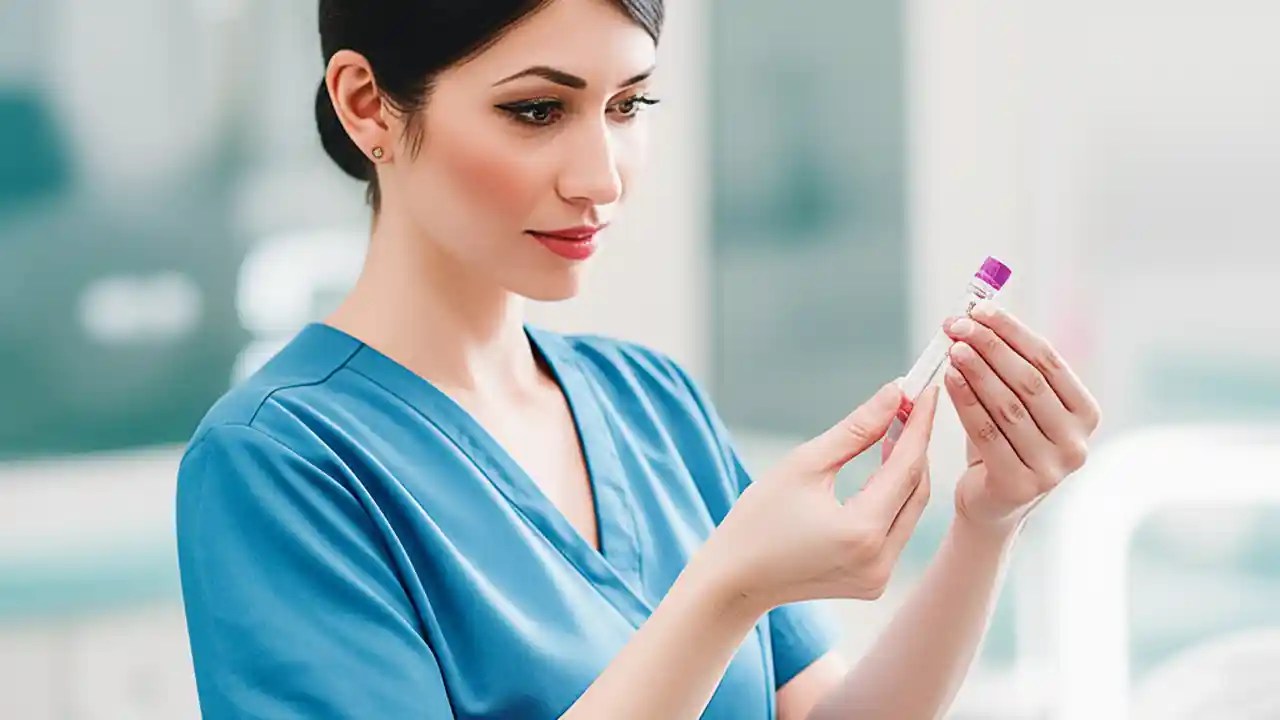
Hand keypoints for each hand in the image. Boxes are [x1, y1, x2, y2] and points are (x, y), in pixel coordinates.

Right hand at [705, 382, 940, 613]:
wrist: (736, 580)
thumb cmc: (759, 519)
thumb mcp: (804, 465)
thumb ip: (856, 429)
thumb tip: (894, 394)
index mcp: (862, 531)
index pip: (907, 466)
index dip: (920, 424)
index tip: (925, 390)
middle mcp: (880, 560)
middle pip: (917, 489)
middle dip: (916, 444)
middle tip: (908, 405)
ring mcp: (879, 576)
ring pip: (911, 510)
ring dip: (906, 470)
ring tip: (895, 429)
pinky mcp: (874, 582)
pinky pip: (897, 529)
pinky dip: (894, 497)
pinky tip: (882, 469)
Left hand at [942, 302, 1101, 534]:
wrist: (991, 502)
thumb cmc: (1004, 441)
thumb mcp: (1017, 403)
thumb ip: (1009, 364)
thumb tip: (978, 312)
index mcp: (1086, 413)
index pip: (1049, 361)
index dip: (1013, 332)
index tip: (981, 309)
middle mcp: (1077, 442)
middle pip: (1029, 382)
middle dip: (991, 347)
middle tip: (959, 325)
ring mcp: (1052, 468)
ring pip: (1008, 406)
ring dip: (977, 371)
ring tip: (953, 347)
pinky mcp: (1020, 485)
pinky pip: (987, 434)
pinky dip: (966, 402)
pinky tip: (949, 378)